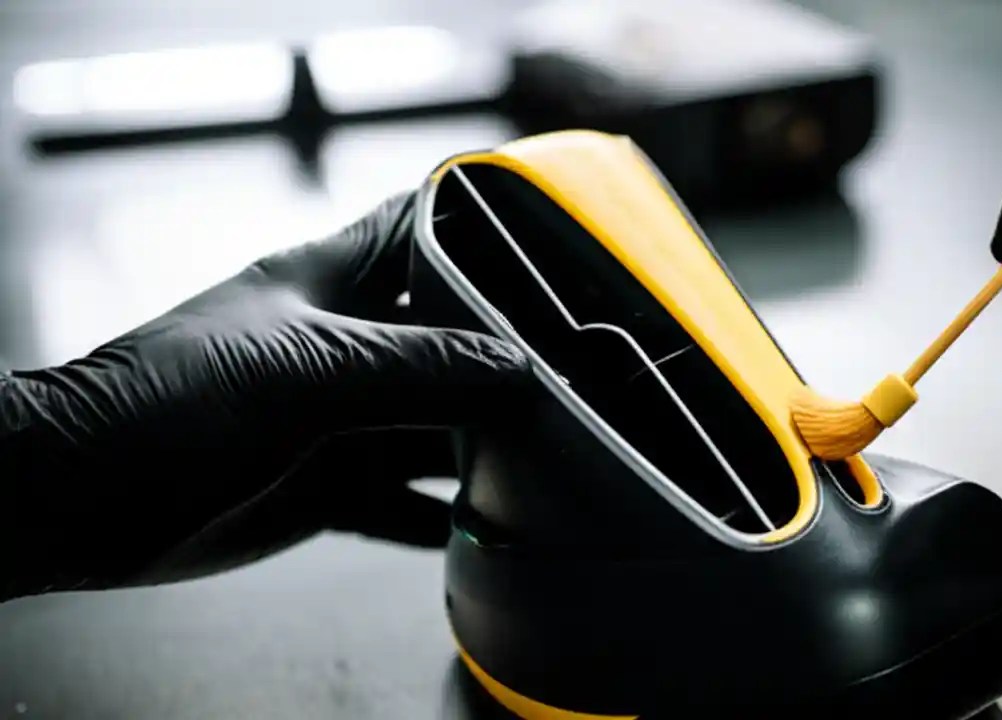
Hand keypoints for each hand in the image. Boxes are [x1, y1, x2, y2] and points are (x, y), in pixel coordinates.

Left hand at [0, 190, 531, 601]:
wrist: (82, 495)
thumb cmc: (170, 395)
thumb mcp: (304, 367)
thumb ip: (414, 366)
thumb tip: (517, 369)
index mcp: (331, 281)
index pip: (420, 230)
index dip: (484, 230)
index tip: (554, 247)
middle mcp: (346, 347)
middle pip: (448, 339)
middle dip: (509, 355)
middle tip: (581, 374)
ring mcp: (340, 421)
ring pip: (437, 427)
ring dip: (487, 443)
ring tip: (554, 454)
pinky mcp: (328, 489)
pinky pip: (403, 503)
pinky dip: (443, 515)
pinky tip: (486, 524)